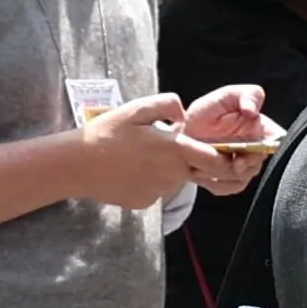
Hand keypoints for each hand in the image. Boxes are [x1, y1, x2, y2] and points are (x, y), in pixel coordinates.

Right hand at [75, 92, 230, 207]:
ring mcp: (160, 192)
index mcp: (174, 150)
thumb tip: (184, 113)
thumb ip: (166, 105)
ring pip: (176, 179)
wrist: (76, 165)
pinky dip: (149, 180)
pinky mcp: (147, 202)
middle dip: (198, 163)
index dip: (228, 160)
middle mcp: (173, 175)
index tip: (230, 154)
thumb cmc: (105, 134)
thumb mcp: (135, 109)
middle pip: (200, 172)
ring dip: (168, 169)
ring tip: (139, 155)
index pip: (217, 162)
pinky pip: (157, 189)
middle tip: (174, 148)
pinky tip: (128, 169)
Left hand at [182, 84, 277, 197]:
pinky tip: (200, 169)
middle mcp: (257, 151)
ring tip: (201, 157)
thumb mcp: (225, 96)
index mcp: (261, 130)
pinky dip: (213, 180)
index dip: (268, 146)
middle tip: (223, 157)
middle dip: (240, 162)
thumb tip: (253, 111)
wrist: (184, 135)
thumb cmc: (207, 113)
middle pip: (257, 163)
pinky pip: (228, 186)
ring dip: (220, 169)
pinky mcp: (232, 183)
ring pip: (241, 177)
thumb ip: (246, 96)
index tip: (251, 147)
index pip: (277, 140)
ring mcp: (245, 169)